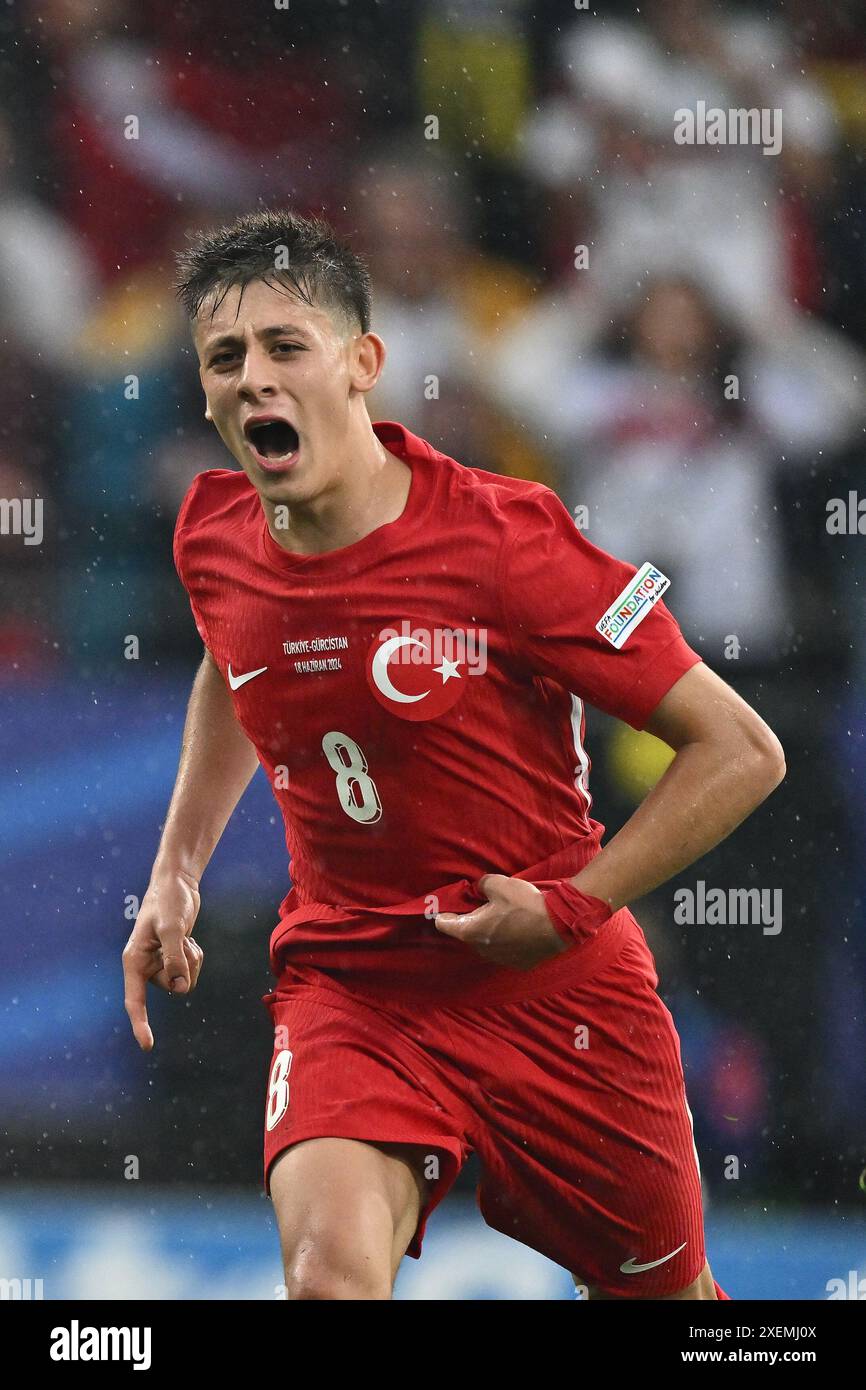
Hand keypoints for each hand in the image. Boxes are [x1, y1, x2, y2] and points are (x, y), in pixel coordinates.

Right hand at [122, 869, 202, 1050]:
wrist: (177, 884)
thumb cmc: (169, 902)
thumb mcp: (173, 928)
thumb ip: (175, 959)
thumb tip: (181, 989)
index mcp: (134, 961)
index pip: (135, 1000)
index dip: (141, 1024)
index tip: (147, 1045)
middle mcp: (145, 965)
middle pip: (172, 988)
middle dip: (184, 968)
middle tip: (182, 941)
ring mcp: (160, 963)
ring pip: (184, 981)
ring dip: (191, 961)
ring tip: (184, 937)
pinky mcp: (173, 958)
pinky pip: (190, 970)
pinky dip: (195, 956)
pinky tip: (189, 938)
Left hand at [434, 873, 567, 968]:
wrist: (558, 924)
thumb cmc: (524, 904)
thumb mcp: (498, 884)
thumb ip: (482, 885)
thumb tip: (479, 889)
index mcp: (471, 931)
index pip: (444, 925)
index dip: (445, 913)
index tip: (449, 906)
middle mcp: (482, 950)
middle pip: (467, 934)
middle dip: (472, 920)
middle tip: (484, 906)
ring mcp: (500, 959)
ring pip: (486, 944)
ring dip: (490, 932)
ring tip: (505, 917)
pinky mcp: (518, 964)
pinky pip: (505, 950)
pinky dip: (508, 941)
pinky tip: (520, 930)